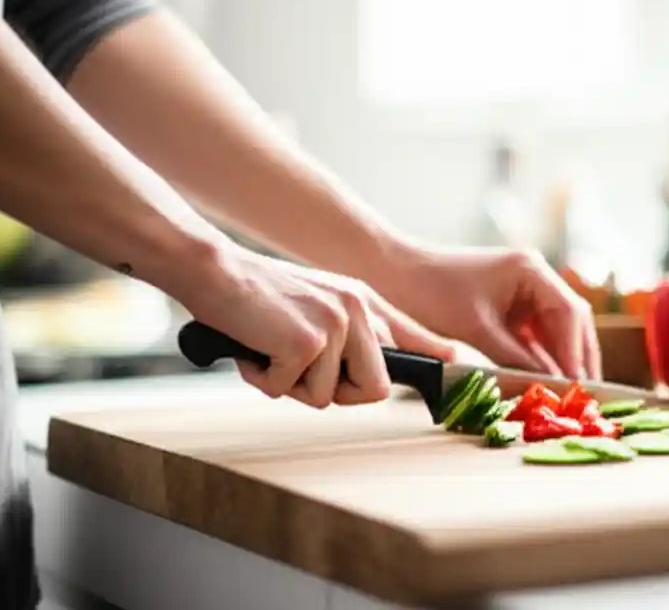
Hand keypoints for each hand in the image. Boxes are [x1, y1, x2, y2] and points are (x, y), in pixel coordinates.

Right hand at [184, 243, 453, 406]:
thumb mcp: (319, 304)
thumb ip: (355, 333)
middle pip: (375, 389)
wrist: (215, 271)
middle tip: (300, 372)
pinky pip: (289, 391)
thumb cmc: (258, 296)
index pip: (414, 341)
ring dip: (290, 386)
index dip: (435, 365)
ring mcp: (336, 325)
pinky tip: (253, 348)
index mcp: (364, 302)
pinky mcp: (307, 341)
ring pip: (327, 397)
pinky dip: (264, 380)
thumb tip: (388, 373)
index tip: (453, 370)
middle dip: (336, 394)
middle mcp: (358, 311)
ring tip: (269, 350)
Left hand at [379, 246, 600, 379]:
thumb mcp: (476, 329)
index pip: (568, 312)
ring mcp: (523, 293)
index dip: (575, 351)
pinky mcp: (510, 309)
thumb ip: (516, 357)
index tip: (578, 384)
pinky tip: (546, 383)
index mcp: (530, 269)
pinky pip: (535, 337)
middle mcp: (534, 277)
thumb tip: (549, 387)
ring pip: (555, 332)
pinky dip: (541, 359)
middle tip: (584, 395)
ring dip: (561, 361)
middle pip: (570, 321)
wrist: (394, 273)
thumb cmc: (430, 291)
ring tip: (570, 396)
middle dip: (577, 358)